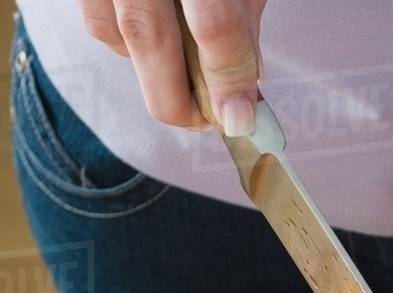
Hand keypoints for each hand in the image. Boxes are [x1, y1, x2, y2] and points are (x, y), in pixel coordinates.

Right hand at [79, 0, 263, 133]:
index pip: (213, 25)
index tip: (239, 119)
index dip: (228, 80)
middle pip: (149, 36)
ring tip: (188, 77)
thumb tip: (241, 96)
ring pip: (117, 34)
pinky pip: (98, 21)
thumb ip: (242, 26)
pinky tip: (157, 43)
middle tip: (208, 120)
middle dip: (181, 98)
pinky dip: (127, 44)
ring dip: (153, 71)